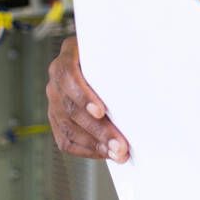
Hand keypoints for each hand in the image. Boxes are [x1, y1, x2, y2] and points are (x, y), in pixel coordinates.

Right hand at [46, 36, 128, 161]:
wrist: (91, 55)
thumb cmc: (105, 51)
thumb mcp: (112, 47)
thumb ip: (120, 58)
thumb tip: (145, 77)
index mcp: (68, 55)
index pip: (70, 76)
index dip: (84, 96)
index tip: (101, 111)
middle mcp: (56, 78)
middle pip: (72, 108)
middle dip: (98, 130)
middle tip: (119, 145)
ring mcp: (54, 99)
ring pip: (68, 127)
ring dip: (94, 144)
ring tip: (115, 153)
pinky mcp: (56, 117)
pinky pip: (65, 139)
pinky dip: (85, 149)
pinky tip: (102, 152)